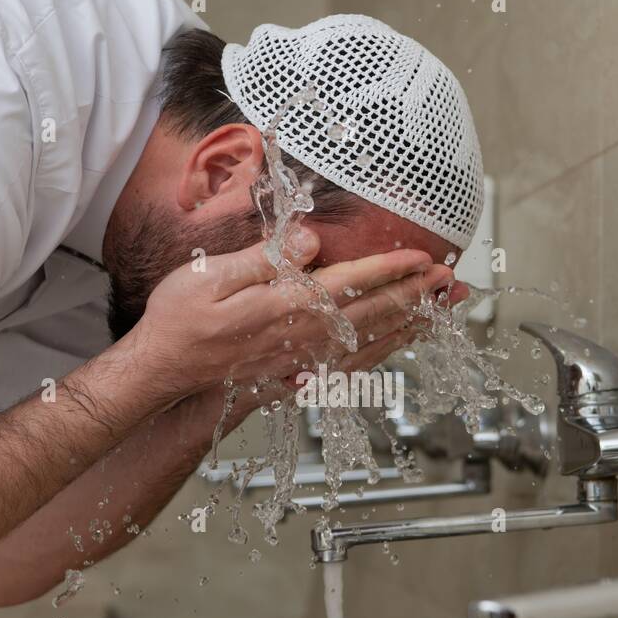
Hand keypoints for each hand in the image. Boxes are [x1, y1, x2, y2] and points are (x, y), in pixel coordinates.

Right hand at [124, 227, 464, 399]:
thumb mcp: (212, 275)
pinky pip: (353, 365)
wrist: (163, 372)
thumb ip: (266, 258)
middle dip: (418, 297)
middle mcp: (304, 337)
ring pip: (372, 342)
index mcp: (287, 306)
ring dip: (411, 324)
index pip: (353, 283)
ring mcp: (304, 360)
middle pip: (374, 314)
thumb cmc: (180, 319)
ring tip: (444, 312)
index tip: (426, 258)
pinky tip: (400, 343)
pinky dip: (385, 352)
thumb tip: (311, 242)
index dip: (393, 270)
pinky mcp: (298, 375)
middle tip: (454, 283)